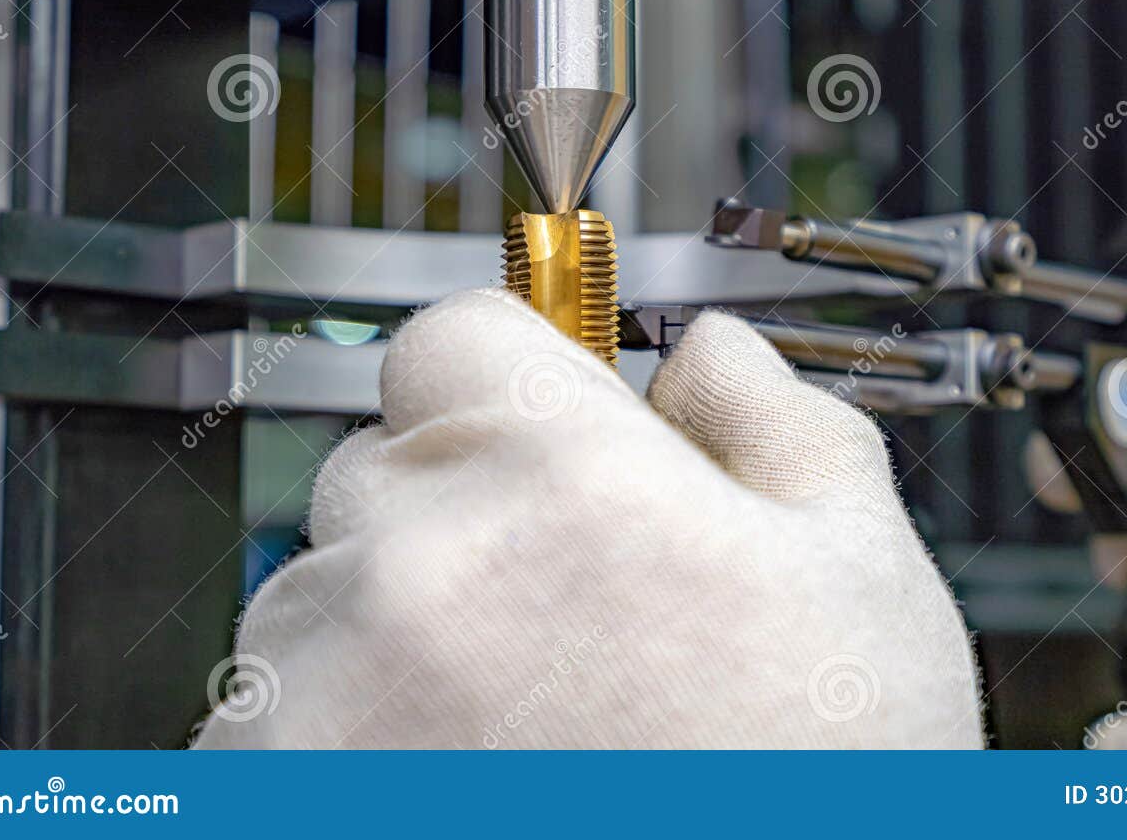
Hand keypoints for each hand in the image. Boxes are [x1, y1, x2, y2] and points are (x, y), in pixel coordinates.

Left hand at [194, 288, 981, 748]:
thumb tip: (708, 353)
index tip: (541, 422)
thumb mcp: (865, 587)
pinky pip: (275, 707)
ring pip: (324, 586)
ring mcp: (321, 693)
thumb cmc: (811, 802)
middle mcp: (415, 568)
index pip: (454, 332)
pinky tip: (465, 784)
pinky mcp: (261, 789)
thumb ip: (779, 425)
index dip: (514, 374)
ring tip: (523, 726)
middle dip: (464, 507)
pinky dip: (343, 729)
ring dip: (396, 622)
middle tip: (567, 611)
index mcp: (562, 478)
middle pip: (389, 461)